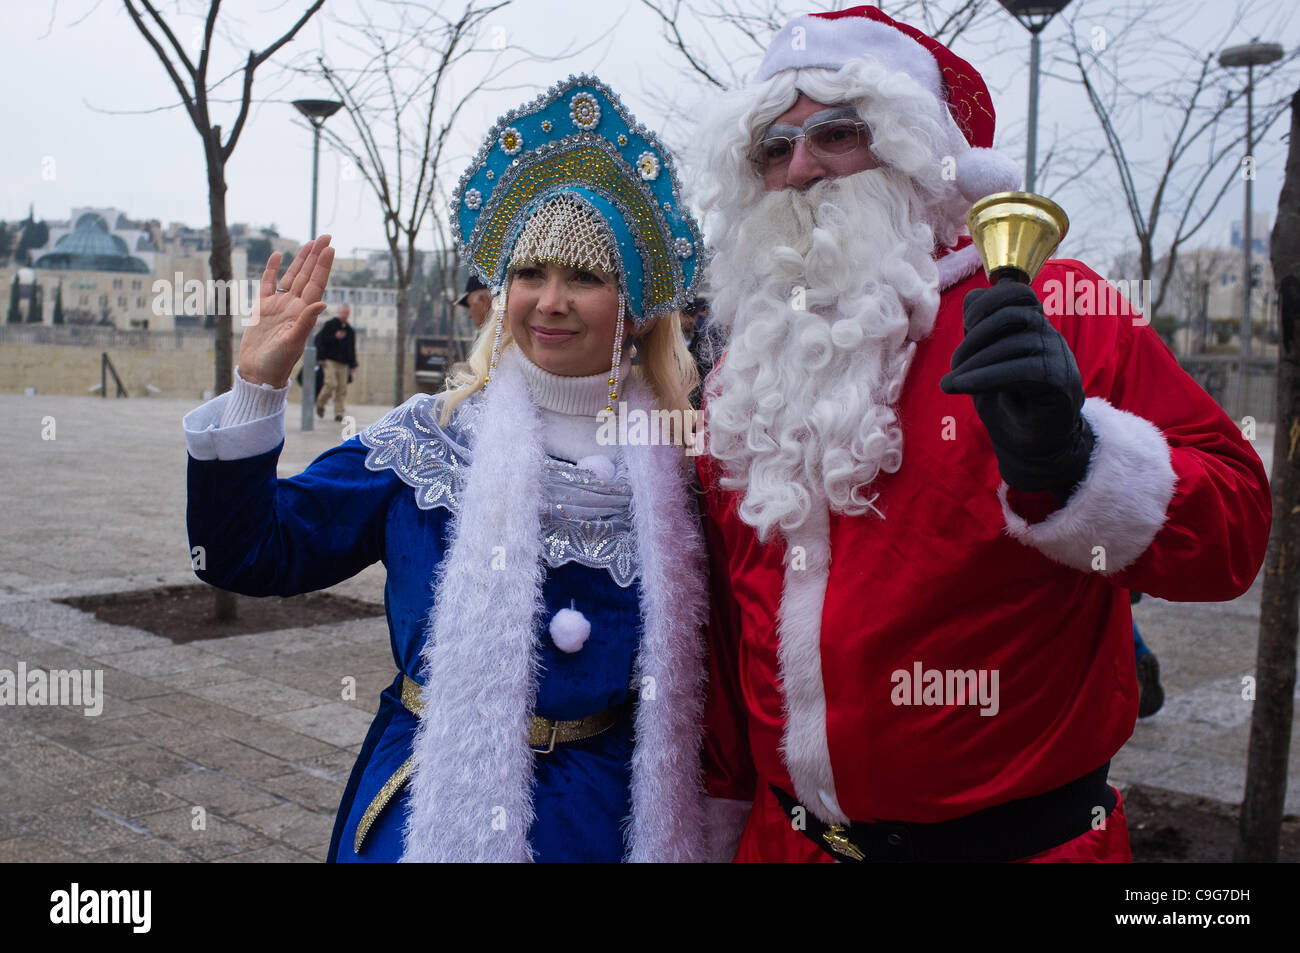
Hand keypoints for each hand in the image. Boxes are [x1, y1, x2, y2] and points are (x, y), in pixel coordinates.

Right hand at [237, 235, 335, 387]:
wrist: (258, 373)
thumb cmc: (278, 362)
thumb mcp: (293, 342)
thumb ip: (306, 321)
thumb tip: (323, 302)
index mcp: (304, 313)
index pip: (316, 284)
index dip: (323, 266)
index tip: (330, 248)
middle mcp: (294, 306)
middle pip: (307, 275)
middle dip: (316, 256)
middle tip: (326, 236)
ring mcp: (279, 305)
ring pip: (292, 276)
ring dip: (301, 260)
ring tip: (310, 243)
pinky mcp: (263, 308)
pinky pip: (268, 284)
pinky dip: (273, 270)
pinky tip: (279, 256)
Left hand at [939, 281, 1092, 497]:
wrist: (1035, 448)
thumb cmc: (1008, 403)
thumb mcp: (986, 363)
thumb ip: (980, 332)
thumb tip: (972, 298)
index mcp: (1034, 328)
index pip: (1018, 293)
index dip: (987, 302)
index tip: (964, 327)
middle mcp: (1050, 337)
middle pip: (1013, 313)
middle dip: (975, 335)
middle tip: (954, 364)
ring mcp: (1058, 359)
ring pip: (1014, 343)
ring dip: (974, 362)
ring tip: (951, 383)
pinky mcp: (1060, 383)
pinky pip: (1021, 370)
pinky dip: (984, 377)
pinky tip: (961, 387)